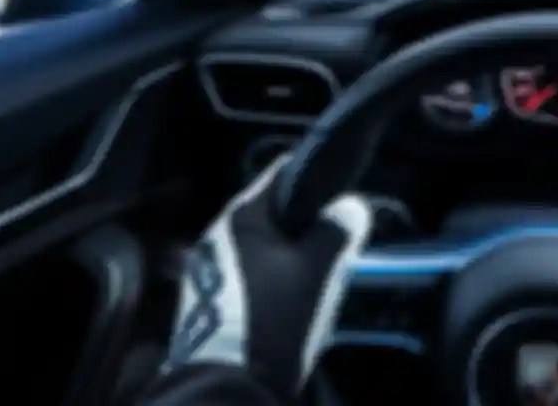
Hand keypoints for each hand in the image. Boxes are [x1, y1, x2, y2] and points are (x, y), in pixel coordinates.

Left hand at [163, 154, 371, 400]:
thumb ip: (337, 230)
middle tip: (335, 255)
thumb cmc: (272, 317)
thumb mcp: (316, 271)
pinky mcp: (205, 303)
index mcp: (240, 216)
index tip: (343, 199)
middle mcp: (216, 235)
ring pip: (263, 250)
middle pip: (274, 216)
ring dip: (291, 262)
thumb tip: (351, 204)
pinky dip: (273, 287)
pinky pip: (250, 279)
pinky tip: (288, 313)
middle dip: (307, 230)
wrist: (226, 386)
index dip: (317, 180)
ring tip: (315, 290)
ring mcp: (206, 270)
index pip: (282, 173)